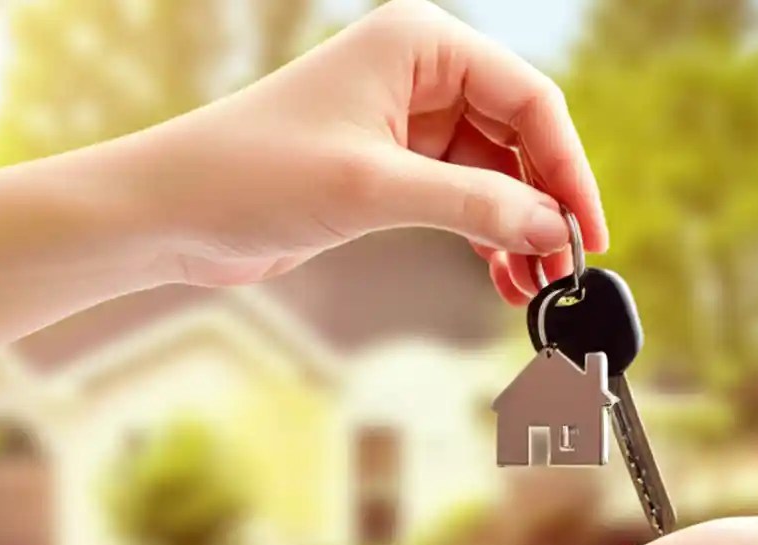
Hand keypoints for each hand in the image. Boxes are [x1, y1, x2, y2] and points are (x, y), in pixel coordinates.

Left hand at [128, 0, 606, 297]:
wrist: (170, 211)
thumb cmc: (252, 173)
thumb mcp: (374, 188)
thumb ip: (474, 204)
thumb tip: (553, 229)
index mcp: (421, 45)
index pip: (529, 100)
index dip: (568, 168)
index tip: (587, 231)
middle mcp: (422, 74)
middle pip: (520, 138)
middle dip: (545, 205)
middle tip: (566, 269)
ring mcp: (409, 121)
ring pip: (497, 174)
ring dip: (520, 230)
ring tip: (538, 287)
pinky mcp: (394, 165)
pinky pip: (465, 197)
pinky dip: (488, 236)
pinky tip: (505, 278)